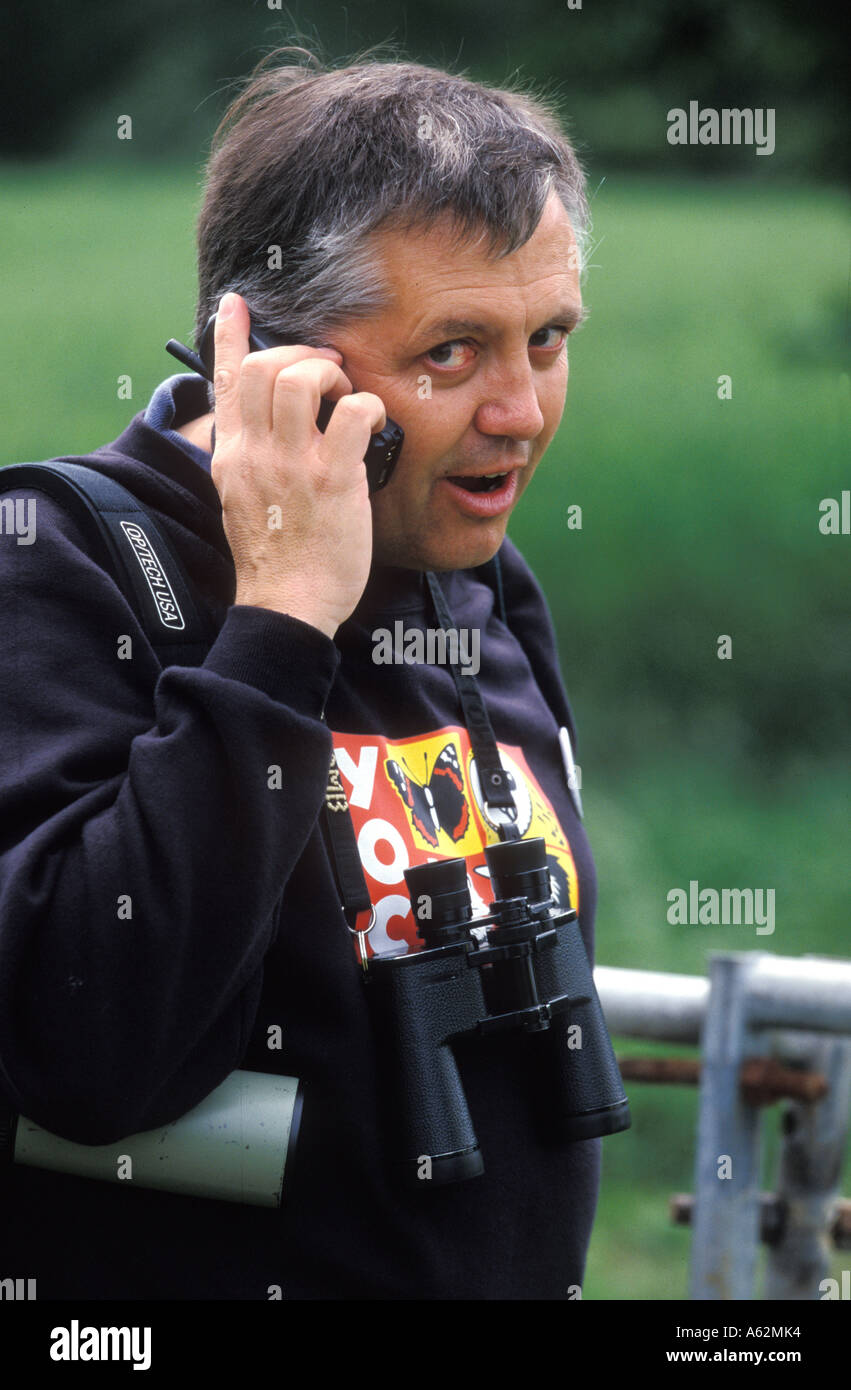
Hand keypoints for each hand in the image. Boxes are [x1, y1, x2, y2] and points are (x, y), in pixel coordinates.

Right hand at [210, 292, 386, 638]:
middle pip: (260, 366)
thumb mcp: (244, 503)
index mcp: (231, 458)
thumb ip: (252, 462)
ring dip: (329, 373)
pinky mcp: (331, 479)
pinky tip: (372, 424)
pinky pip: (351, 412)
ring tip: (346, 395)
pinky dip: (366, 406)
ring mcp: (290, 464)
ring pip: (298, 377)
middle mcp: (254, 453)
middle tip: (327, 371)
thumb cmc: (277, 562)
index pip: (224, 382)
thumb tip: (268, 432)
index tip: (235, 304)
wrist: (287, 606)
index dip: (229, 336)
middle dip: (297, 354)